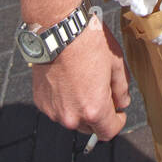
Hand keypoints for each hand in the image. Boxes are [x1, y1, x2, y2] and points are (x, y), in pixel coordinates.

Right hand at [30, 13, 131, 142]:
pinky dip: (63, 100)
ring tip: (82, 82)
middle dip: (98, 114)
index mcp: (94, 110)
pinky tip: (67, 80)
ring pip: (72, 118)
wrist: (58, 29)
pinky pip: (56, 107)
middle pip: (90, 128)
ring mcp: (53, 110)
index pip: (109, 132)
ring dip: (79, 108)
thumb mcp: (116, 64)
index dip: (117, 122)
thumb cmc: (89, 43)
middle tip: (101, 92)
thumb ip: (121, 89)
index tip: (118, 111)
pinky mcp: (40, 101)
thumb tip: (122, 103)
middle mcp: (71, 116)